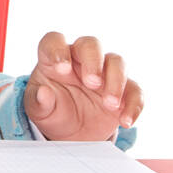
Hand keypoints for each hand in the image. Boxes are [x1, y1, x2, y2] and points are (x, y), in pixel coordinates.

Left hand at [24, 32, 142, 140]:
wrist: (70, 132)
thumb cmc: (51, 110)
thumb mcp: (38, 110)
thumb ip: (38, 101)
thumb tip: (43, 93)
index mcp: (54, 58)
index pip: (54, 41)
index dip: (57, 49)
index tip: (62, 68)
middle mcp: (80, 60)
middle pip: (91, 44)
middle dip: (94, 62)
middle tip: (92, 83)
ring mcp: (104, 73)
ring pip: (117, 62)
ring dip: (116, 81)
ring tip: (110, 104)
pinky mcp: (123, 91)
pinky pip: (135, 90)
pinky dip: (133, 105)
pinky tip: (125, 120)